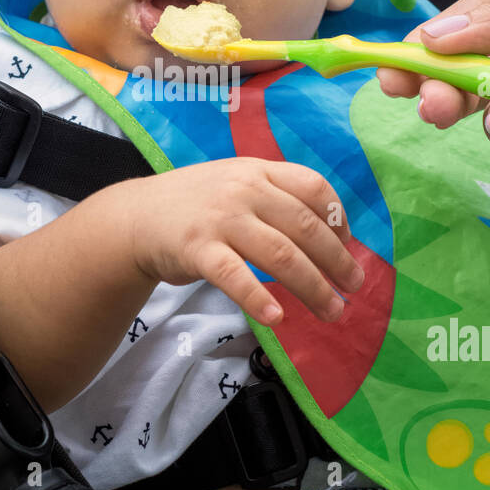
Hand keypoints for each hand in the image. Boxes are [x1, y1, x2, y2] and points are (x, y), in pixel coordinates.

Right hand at [125, 157, 363, 327]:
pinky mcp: (197, 248)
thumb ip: (275, 198)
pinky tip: (276, 318)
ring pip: (280, 254)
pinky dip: (258, 298)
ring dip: (312, 287)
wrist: (136, 216)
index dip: (338, 219)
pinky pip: (235, 276)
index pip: (313, 187)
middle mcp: (244, 189)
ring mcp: (220, 218)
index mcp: (258, 171)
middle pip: (304, 227)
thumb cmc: (196, 205)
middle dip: (336, 262)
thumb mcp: (237, 184)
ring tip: (331, 311)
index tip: (348, 247)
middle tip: (354, 289)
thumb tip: (330, 234)